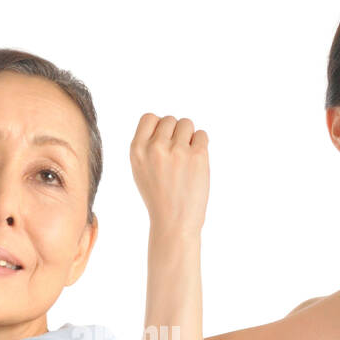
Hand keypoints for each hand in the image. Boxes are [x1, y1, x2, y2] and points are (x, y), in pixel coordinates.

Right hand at [130, 114, 209, 234]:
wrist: (174, 222)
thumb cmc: (159, 197)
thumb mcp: (140, 170)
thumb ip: (147, 146)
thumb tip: (165, 124)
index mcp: (137, 150)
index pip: (149, 117)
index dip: (159, 127)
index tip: (163, 142)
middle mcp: (155, 147)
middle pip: (170, 120)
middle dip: (175, 133)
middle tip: (177, 156)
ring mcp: (177, 151)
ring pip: (187, 124)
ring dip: (189, 137)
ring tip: (186, 159)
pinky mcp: (197, 156)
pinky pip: (202, 135)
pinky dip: (201, 145)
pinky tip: (196, 163)